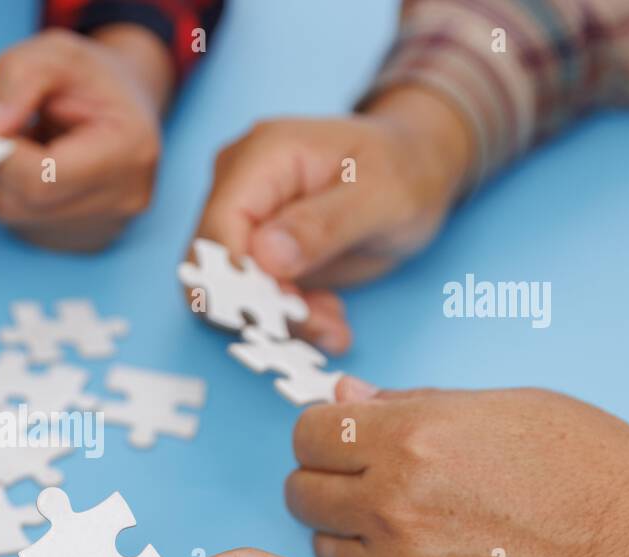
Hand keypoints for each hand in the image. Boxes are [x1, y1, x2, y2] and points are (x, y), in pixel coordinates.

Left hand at [0, 26, 171, 250]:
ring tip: (21, 142)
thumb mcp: (56, 52)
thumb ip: (16, 79)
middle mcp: (122, 202)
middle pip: (24, 203)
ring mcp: (104, 228)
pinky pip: (24, 225)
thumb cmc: (92, 81)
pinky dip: (12, 194)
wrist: (125, 110)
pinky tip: (31, 167)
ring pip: (16, 216)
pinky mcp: (82, 242)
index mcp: (129, 154)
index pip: (43, 178)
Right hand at [188, 86, 474, 352]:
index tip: (288, 315)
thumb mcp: (382, 196)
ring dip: (280, 323)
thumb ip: (322, 225)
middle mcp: (236, 184)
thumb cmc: (404, 168)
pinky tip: (329, 318)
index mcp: (261, 157)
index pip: (216, 233)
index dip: (239, 286)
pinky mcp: (251, 250)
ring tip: (334, 324)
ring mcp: (240, 218)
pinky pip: (250, 301)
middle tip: (325, 326)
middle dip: (265, 311)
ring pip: (229, 295)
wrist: (415, 168)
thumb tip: (264, 256)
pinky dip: (288, 320)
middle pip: (213, 269)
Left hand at [287, 385, 628, 556]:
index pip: (308, 433)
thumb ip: (411, 402)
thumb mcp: (508, 408)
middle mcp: (393, 500)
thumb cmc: (592, 478)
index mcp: (412, 436)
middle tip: (363, 491)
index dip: (322, 438)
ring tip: (401, 533)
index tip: (339, 448)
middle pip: (301, 491)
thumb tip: (344, 394)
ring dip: (347, 537)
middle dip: (325, 486)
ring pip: (321, 546)